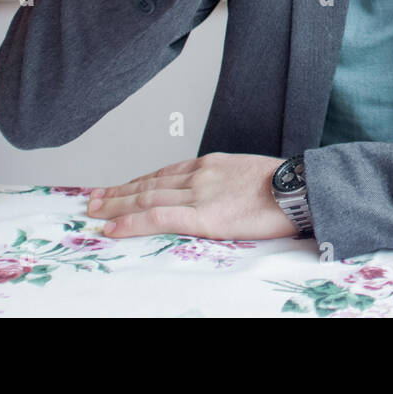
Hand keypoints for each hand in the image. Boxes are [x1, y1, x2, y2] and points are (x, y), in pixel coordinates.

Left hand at [86, 152, 299, 240]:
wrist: (301, 188)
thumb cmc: (284, 186)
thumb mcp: (250, 174)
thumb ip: (227, 183)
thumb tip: (221, 196)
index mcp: (211, 164)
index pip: (165, 173)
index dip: (138, 181)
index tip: (119, 187)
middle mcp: (199, 175)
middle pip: (148, 184)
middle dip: (118, 192)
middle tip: (91, 199)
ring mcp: (199, 194)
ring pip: (146, 198)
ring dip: (115, 206)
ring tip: (93, 212)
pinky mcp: (202, 216)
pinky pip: (158, 217)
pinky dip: (131, 222)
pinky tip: (112, 228)